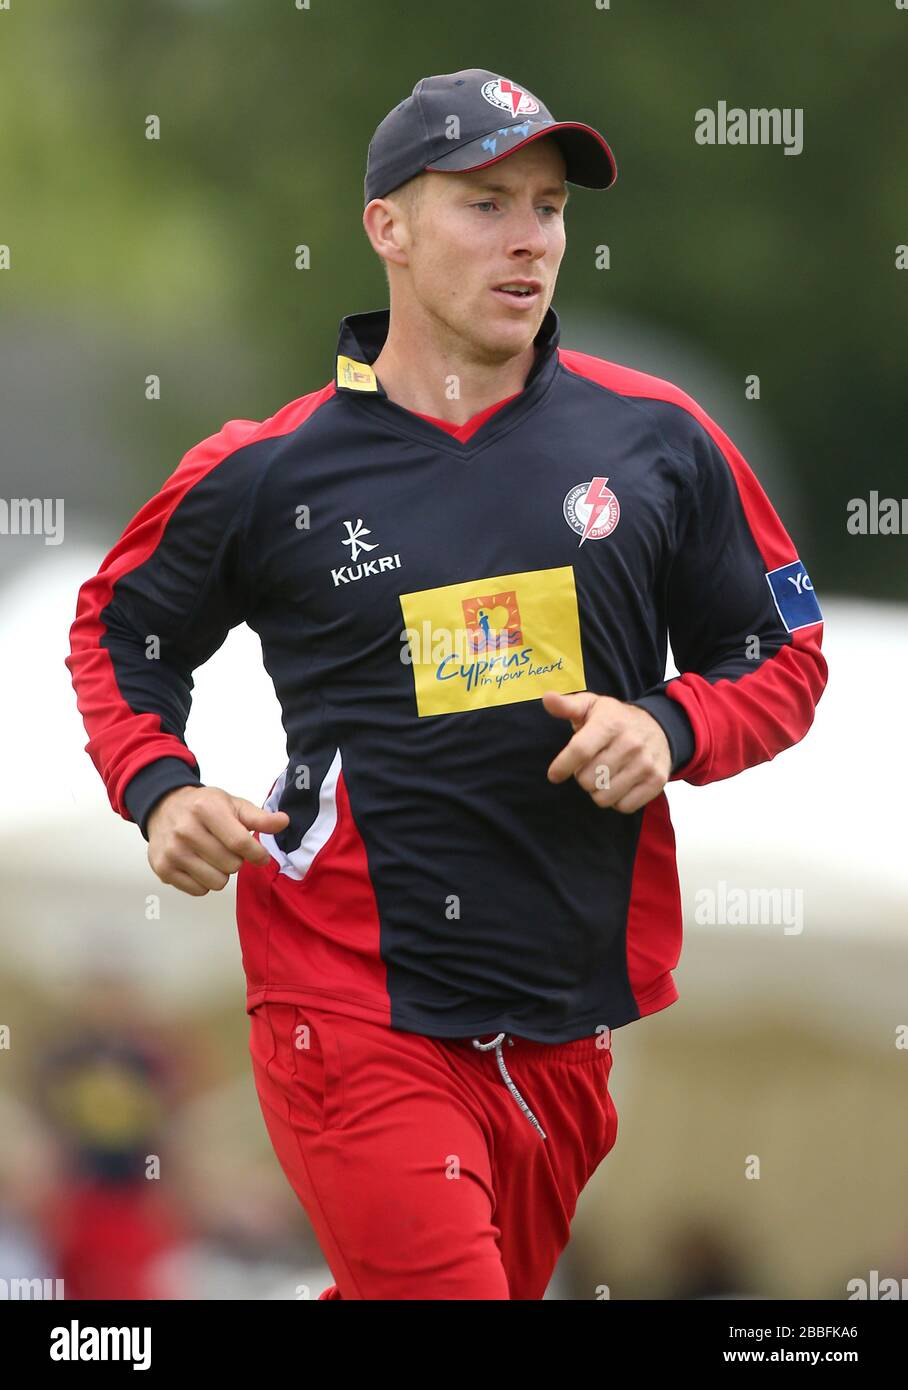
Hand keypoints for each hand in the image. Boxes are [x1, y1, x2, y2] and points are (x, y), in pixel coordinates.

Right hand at [146, 785, 289, 896]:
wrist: (164, 807)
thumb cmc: (203, 807)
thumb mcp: (233, 804)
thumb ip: (259, 817)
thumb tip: (283, 822)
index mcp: (206, 809)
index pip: (240, 842)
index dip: (257, 853)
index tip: (261, 856)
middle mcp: (185, 830)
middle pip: (231, 865)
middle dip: (236, 859)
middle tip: (227, 848)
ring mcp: (172, 851)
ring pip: (216, 882)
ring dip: (221, 872)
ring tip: (212, 856)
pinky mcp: (163, 869)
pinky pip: (199, 891)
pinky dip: (204, 881)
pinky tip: (198, 863)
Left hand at [543, 690, 671, 813]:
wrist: (661, 727)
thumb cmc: (616, 719)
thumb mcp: (592, 706)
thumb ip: (567, 706)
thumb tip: (548, 698)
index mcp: (610, 723)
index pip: (580, 750)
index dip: (562, 766)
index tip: (554, 774)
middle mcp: (631, 743)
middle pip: (588, 779)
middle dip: (582, 777)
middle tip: (590, 766)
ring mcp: (646, 763)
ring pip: (604, 797)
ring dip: (598, 790)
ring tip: (604, 775)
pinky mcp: (657, 781)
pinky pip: (623, 806)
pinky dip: (617, 800)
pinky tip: (620, 784)